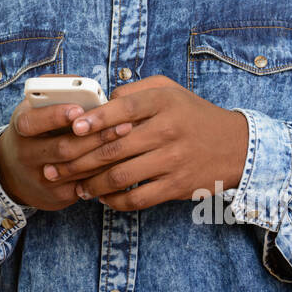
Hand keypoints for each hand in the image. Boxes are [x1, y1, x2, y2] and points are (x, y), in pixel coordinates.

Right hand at [0, 98, 132, 210]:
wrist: (14, 172)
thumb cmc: (35, 130)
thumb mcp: (35, 108)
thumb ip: (54, 91)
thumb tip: (79, 81)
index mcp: (21, 127)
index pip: (33, 122)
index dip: (55, 116)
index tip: (78, 109)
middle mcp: (26, 154)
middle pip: (63, 148)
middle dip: (96, 137)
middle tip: (124, 124)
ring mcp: (41, 178)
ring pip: (78, 169)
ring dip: (107, 154)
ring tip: (130, 140)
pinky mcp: (56, 196)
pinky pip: (85, 185)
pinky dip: (105, 172)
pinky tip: (124, 160)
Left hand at [46, 75, 249, 210]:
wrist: (237, 146)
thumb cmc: (192, 114)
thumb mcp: (169, 90)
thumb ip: (134, 91)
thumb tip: (99, 103)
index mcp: (163, 103)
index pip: (125, 108)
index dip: (96, 119)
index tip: (73, 128)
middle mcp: (168, 131)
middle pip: (113, 148)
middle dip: (77, 160)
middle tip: (55, 166)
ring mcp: (173, 161)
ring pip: (121, 176)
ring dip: (91, 184)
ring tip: (75, 185)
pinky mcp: (176, 186)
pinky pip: (138, 198)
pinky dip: (115, 201)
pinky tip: (102, 198)